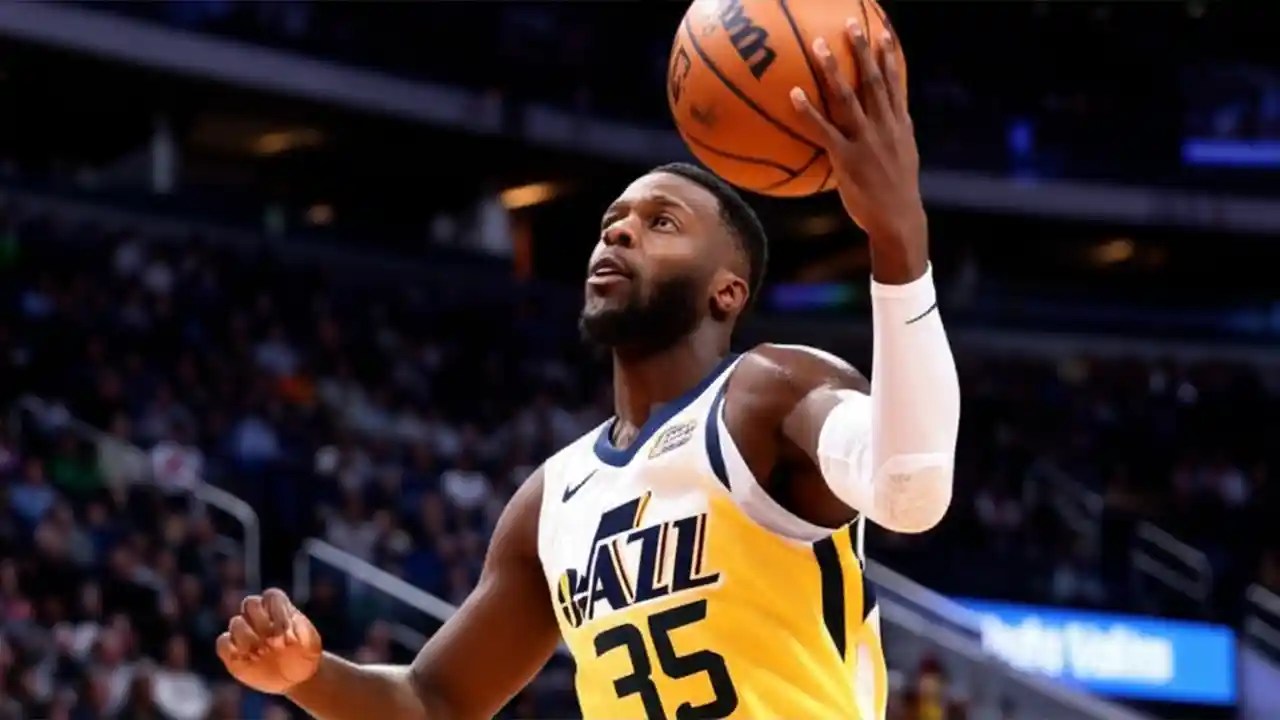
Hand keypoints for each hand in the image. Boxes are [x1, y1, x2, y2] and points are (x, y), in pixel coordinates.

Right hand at [216, 588, 322, 694]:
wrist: (298, 676)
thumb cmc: (306, 656)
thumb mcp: (312, 645)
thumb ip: (302, 632)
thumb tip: (285, 633)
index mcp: (280, 610)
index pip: (271, 596)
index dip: (278, 609)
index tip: (288, 629)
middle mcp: (260, 619)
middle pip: (250, 603)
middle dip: (260, 619)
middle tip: (273, 641)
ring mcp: (246, 635)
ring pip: (235, 622)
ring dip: (247, 636)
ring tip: (260, 653)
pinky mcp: (234, 654)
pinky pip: (222, 644)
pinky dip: (229, 648)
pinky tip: (245, 658)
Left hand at [791, 19, 926, 281]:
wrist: (897, 220)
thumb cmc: (895, 192)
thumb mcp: (903, 157)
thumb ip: (894, 135)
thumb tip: (889, 119)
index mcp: (899, 125)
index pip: (895, 83)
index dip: (889, 57)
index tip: (883, 33)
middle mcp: (884, 127)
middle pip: (873, 81)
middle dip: (863, 51)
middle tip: (852, 24)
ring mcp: (866, 141)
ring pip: (848, 98)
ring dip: (833, 70)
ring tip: (818, 46)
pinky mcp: (846, 158)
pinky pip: (824, 130)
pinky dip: (809, 111)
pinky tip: (794, 94)